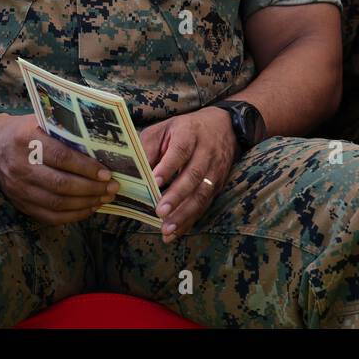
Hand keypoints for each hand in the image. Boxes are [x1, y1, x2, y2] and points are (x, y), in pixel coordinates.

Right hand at [0, 114, 117, 225]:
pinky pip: (48, 216)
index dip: (87, 168)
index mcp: (27, 140)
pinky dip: (72, 216)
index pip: (62, 157)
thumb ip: (67, 130)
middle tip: (112, 188)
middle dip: (91, 189)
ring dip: (85, 203)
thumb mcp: (42, 121)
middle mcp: (19, 166)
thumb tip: (103, 145)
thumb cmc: (26, 130)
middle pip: (60, 184)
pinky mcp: (18, 203)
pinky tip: (88, 209)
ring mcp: (17, 188)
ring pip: (56, 203)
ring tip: (105, 198)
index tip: (107, 173)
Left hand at [140, 106, 237, 242]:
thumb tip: (135, 171)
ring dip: (184, 213)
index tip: (155, 182)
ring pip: (201, 193)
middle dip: (177, 195)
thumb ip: (149, 147)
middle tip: (160, 212)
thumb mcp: (165, 128)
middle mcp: (205, 152)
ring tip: (167, 228)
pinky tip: (176, 232)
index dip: (168, 167)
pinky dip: (190, 220)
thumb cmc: (186, 129)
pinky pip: (205, 204)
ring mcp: (214, 170)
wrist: (223, 126)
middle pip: (193, 175)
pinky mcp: (218, 184)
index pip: (180, 150)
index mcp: (189, 134)